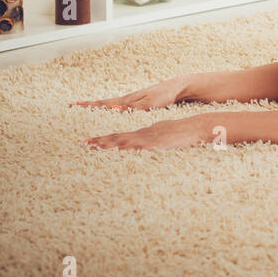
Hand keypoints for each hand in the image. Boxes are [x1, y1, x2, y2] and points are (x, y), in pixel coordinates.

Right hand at [72, 75, 188, 110]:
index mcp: (127, 101)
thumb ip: (132, 108)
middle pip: (103, 103)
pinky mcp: (139, 102)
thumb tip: (114, 110)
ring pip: (110, 104)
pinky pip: (119, 106)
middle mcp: (127, 99)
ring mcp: (132, 100)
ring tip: (84, 108)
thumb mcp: (149, 104)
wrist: (178, 87)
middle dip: (87, 106)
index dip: (88, 106)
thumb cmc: (165, 96)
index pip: (103, 104)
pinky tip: (109, 110)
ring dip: (97, 107)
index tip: (72, 106)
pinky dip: (109, 108)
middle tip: (71, 106)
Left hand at [85, 114, 218, 151]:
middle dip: (99, 141)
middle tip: (84, 143)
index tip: (91, 142)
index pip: (120, 136)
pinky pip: (136, 146)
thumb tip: (144, 148)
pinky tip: (115, 150)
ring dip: (107, 143)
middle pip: (117, 137)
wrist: (194, 127)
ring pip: (123, 141)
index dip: (104, 139)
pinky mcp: (154, 143)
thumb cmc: (181, 133)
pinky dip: (124, 147)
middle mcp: (142, 134)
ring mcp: (147, 138)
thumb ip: (152, 141)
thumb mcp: (163, 136)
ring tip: (93, 146)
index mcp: (143, 133)